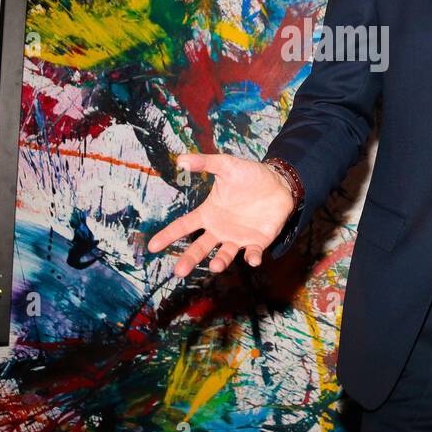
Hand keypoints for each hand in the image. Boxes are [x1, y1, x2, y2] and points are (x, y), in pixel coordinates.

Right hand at [147, 153, 296, 277]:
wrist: (278, 182)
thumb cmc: (249, 174)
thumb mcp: (226, 165)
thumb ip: (204, 163)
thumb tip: (180, 159)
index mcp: (208, 214)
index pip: (183, 226)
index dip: (168, 236)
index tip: (152, 247)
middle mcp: (219, 230)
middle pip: (200, 247)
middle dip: (189, 259)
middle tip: (179, 271)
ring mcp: (238, 238)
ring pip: (225, 254)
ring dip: (220, 261)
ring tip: (216, 266)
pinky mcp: (257, 242)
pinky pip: (253, 253)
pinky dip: (252, 257)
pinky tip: (252, 259)